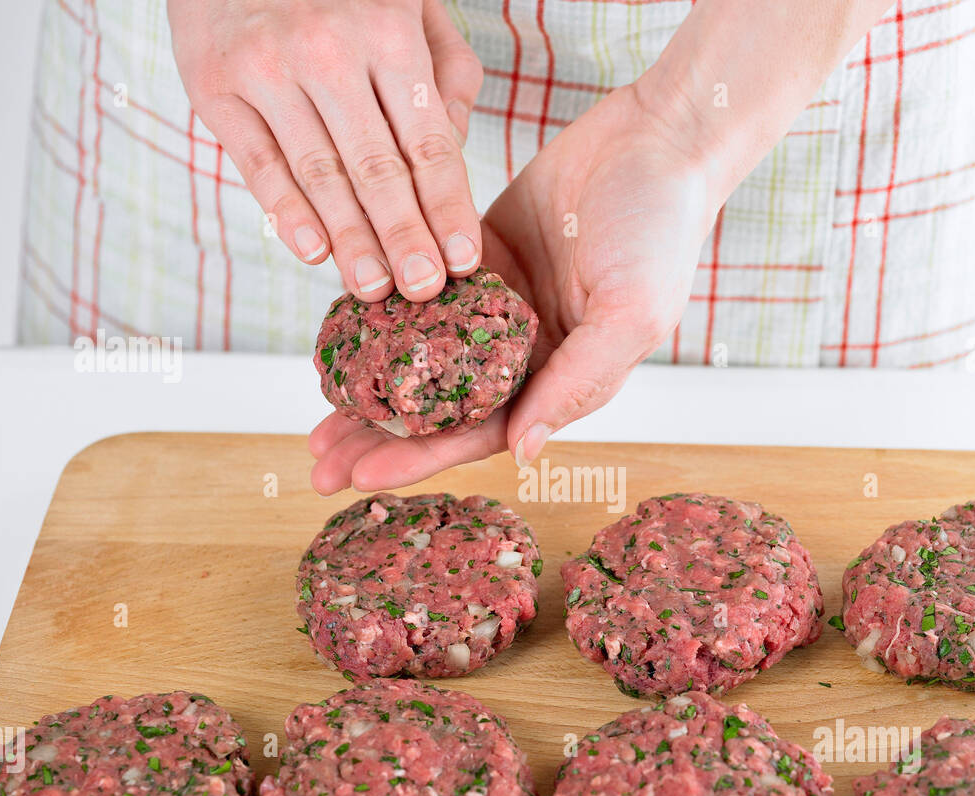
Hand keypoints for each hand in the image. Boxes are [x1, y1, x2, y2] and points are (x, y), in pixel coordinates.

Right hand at [168, 0, 482, 300]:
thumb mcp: (409, 2)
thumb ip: (444, 70)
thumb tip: (454, 148)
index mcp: (387, 32)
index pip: (427, 141)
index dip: (447, 206)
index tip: (463, 259)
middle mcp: (328, 51)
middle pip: (376, 168)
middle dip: (405, 237)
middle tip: (424, 290)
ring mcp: (267, 69)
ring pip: (319, 174)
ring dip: (350, 241)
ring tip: (374, 288)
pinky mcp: (215, 85)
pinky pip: (258, 162)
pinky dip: (286, 212)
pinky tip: (314, 251)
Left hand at [309, 84, 717, 491]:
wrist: (656, 140)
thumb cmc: (659, 232)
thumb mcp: (630, 315)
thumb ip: (578, 382)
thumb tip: (521, 451)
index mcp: (558, 380)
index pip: (480, 431)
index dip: (420, 456)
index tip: (363, 475)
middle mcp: (521, 353)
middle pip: (437, 407)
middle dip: (378, 439)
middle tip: (318, 466)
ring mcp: (494, 307)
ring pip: (418, 358)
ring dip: (369, 388)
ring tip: (315, 412)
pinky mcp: (474, 257)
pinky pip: (417, 294)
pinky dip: (377, 315)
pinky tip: (336, 333)